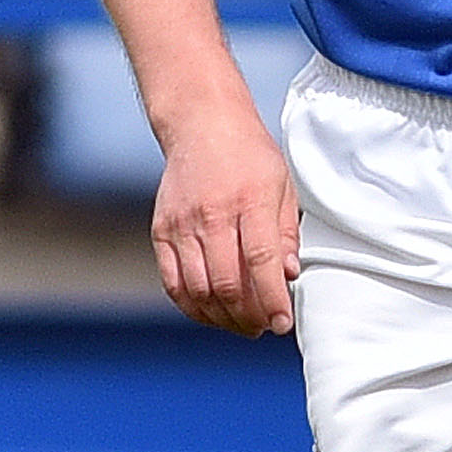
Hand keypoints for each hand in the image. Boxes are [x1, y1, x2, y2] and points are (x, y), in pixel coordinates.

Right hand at [150, 109, 300, 335]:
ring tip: (242, 323)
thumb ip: (285, 234)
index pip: (261, 262)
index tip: (282, 323)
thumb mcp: (282, 185)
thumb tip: (289, 276)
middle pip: (228, 283)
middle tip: (264, 327)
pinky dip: (193, 307)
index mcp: (249, 199)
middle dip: (249, 316)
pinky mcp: (162, 231)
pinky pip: (173, 283)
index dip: (273, 299)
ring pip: (199, 290)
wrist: (201, 124)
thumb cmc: (247, 154)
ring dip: (222, 318)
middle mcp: (212, 214)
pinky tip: (212, 312)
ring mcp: (182, 224)